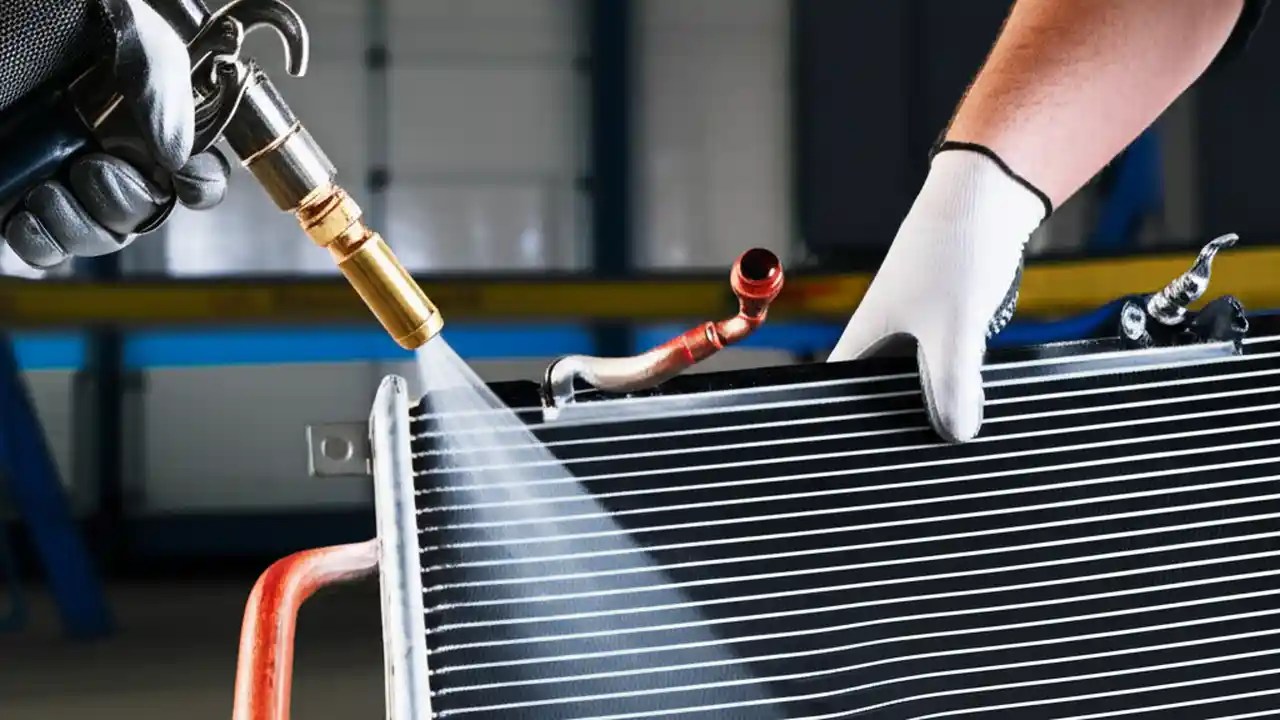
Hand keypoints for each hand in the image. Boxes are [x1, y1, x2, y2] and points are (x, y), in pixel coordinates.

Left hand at [1, 0, 229, 268]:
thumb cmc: (24, 18)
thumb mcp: (114, 17)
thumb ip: (159, 74)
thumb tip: (177, 153)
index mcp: (139, 106)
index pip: (198, 161)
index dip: (202, 180)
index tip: (186, 177)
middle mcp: (107, 144)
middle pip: (154, 207)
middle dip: (129, 199)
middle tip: (90, 168)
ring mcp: (64, 179)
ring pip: (109, 235)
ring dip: (84, 226)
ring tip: (45, 192)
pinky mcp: (19, 210)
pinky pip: (51, 253)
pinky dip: (43, 244)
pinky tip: (22, 215)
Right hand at [827, 147, 1048, 442]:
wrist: (991, 196)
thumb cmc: (957, 249)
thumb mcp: (957, 327)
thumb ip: (954, 384)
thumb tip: (956, 434)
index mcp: (863, 338)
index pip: (836, 397)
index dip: (847, 429)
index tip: (870, 458)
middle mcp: (881, 336)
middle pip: (878, 398)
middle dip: (902, 422)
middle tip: (929, 449)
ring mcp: (912, 329)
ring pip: (917, 384)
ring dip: (937, 400)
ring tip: (959, 420)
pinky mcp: (942, 323)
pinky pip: (944, 366)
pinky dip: (959, 380)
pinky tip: (980, 388)